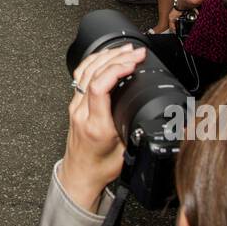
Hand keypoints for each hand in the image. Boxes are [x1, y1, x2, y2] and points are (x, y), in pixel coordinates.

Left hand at [62, 45, 148, 210]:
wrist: (79, 176)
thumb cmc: (100, 169)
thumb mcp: (126, 153)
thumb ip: (135, 132)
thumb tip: (151, 115)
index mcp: (96, 125)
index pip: (99, 87)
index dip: (115, 70)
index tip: (133, 62)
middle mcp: (82, 113)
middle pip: (93, 73)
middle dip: (117, 58)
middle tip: (137, 52)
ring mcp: (76, 106)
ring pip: (85, 71)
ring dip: (106, 56)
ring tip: (126, 49)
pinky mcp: (75, 104)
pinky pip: (81, 75)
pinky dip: (94, 61)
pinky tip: (106, 55)